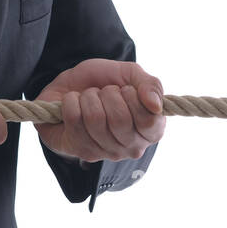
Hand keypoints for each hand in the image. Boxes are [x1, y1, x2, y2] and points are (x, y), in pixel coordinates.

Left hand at [32, 59, 164, 161]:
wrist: (72, 83)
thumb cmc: (105, 81)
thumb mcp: (131, 74)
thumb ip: (151, 85)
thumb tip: (155, 105)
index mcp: (151, 131)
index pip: (149, 121)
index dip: (134, 98)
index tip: (126, 89)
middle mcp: (131, 148)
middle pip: (120, 120)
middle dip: (109, 93)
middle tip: (105, 92)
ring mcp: (105, 153)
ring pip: (95, 119)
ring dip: (89, 97)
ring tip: (89, 97)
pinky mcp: (79, 150)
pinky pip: (74, 119)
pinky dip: (71, 101)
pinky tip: (74, 104)